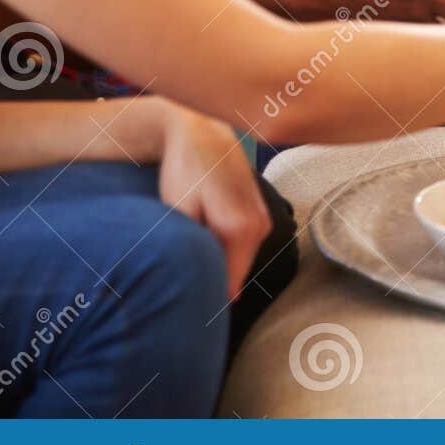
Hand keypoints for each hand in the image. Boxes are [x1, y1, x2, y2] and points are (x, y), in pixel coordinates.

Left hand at [152, 101, 271, 298]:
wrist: (202, 133)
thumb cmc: (184, 172)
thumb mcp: (180, 214)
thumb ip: (196, 250)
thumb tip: (205, 284)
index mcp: (240, 229)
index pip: (228, 285)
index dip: (208, 300)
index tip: (190, 310)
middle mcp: (260, 226)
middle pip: (236, 273)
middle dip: (213, 282)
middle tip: (183, 286)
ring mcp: (264, 219)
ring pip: (239, 259)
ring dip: (220, 264)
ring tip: (190, 258)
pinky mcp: (261, 213)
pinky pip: (243, 245)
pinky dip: (226, 249)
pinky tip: (204, 238)